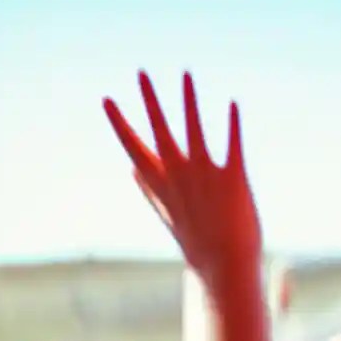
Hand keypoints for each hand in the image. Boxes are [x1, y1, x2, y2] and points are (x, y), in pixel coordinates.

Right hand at [104, 71, 260, 285]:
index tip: (107, 99)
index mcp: (162, 186)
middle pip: (160, 130)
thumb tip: (132, 169)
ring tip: (185, 73)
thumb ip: (150, 189)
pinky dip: (233, 123)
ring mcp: (205, 176)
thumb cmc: (199, 244)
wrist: (226, 269)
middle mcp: (179, 176)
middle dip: (149, 100)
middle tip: (140, 71)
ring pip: (193, 128)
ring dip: (189, 99)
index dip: (120, 123)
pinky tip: (233, 103)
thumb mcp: (168, 214)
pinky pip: (233, 143)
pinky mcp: (233, 178)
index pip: (134, 149)